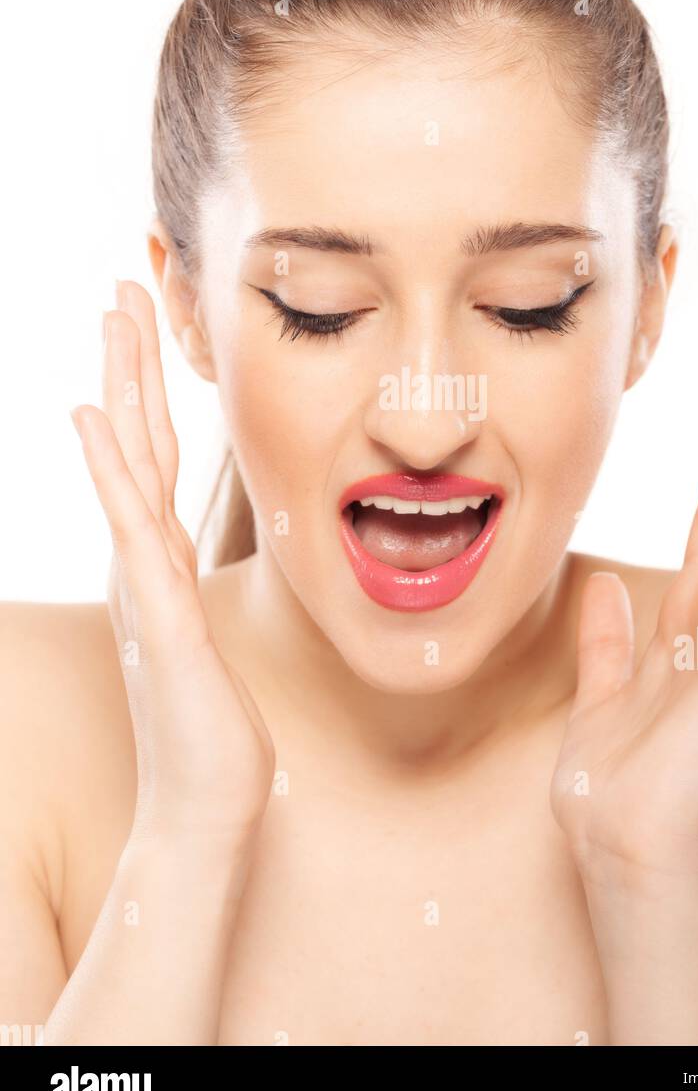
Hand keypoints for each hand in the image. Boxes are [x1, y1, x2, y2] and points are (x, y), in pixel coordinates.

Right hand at [71, 279, 274, 848]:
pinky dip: (107, 467)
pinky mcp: (159, 612)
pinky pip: (130, 526)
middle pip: (135, 441)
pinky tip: (89, 416)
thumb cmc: (215, 727)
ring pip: (128, 463)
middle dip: (130, 361)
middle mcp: (145, 561)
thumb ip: (204, 588)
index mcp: (163, 562)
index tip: (151, 323)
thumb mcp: (214, 634)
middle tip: (122, 286)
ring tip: (110, 317)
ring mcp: (146, 582)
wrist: (208, 805)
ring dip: (120, 386)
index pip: (156, 455)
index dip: (151, 388)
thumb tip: (205, 557)